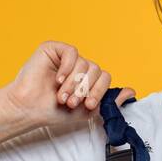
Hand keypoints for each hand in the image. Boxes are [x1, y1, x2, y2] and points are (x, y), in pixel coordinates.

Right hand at [1, 41, 134, 128]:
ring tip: (61, 96)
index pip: (104, 78)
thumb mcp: (87, 111)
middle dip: (85, 90)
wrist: (29, 109)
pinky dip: (67, 68)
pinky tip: (57, 79)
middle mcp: (79, 67)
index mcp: (87, 80)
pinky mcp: (54, 49)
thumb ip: (110, 101)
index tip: (87, 105)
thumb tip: (132, 91)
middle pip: (97, 70)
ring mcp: (67, 58)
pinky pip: (72, 53)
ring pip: (85, 64)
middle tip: (71, 103)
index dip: (99, 91)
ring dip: (74, 84)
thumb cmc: (54, 111)